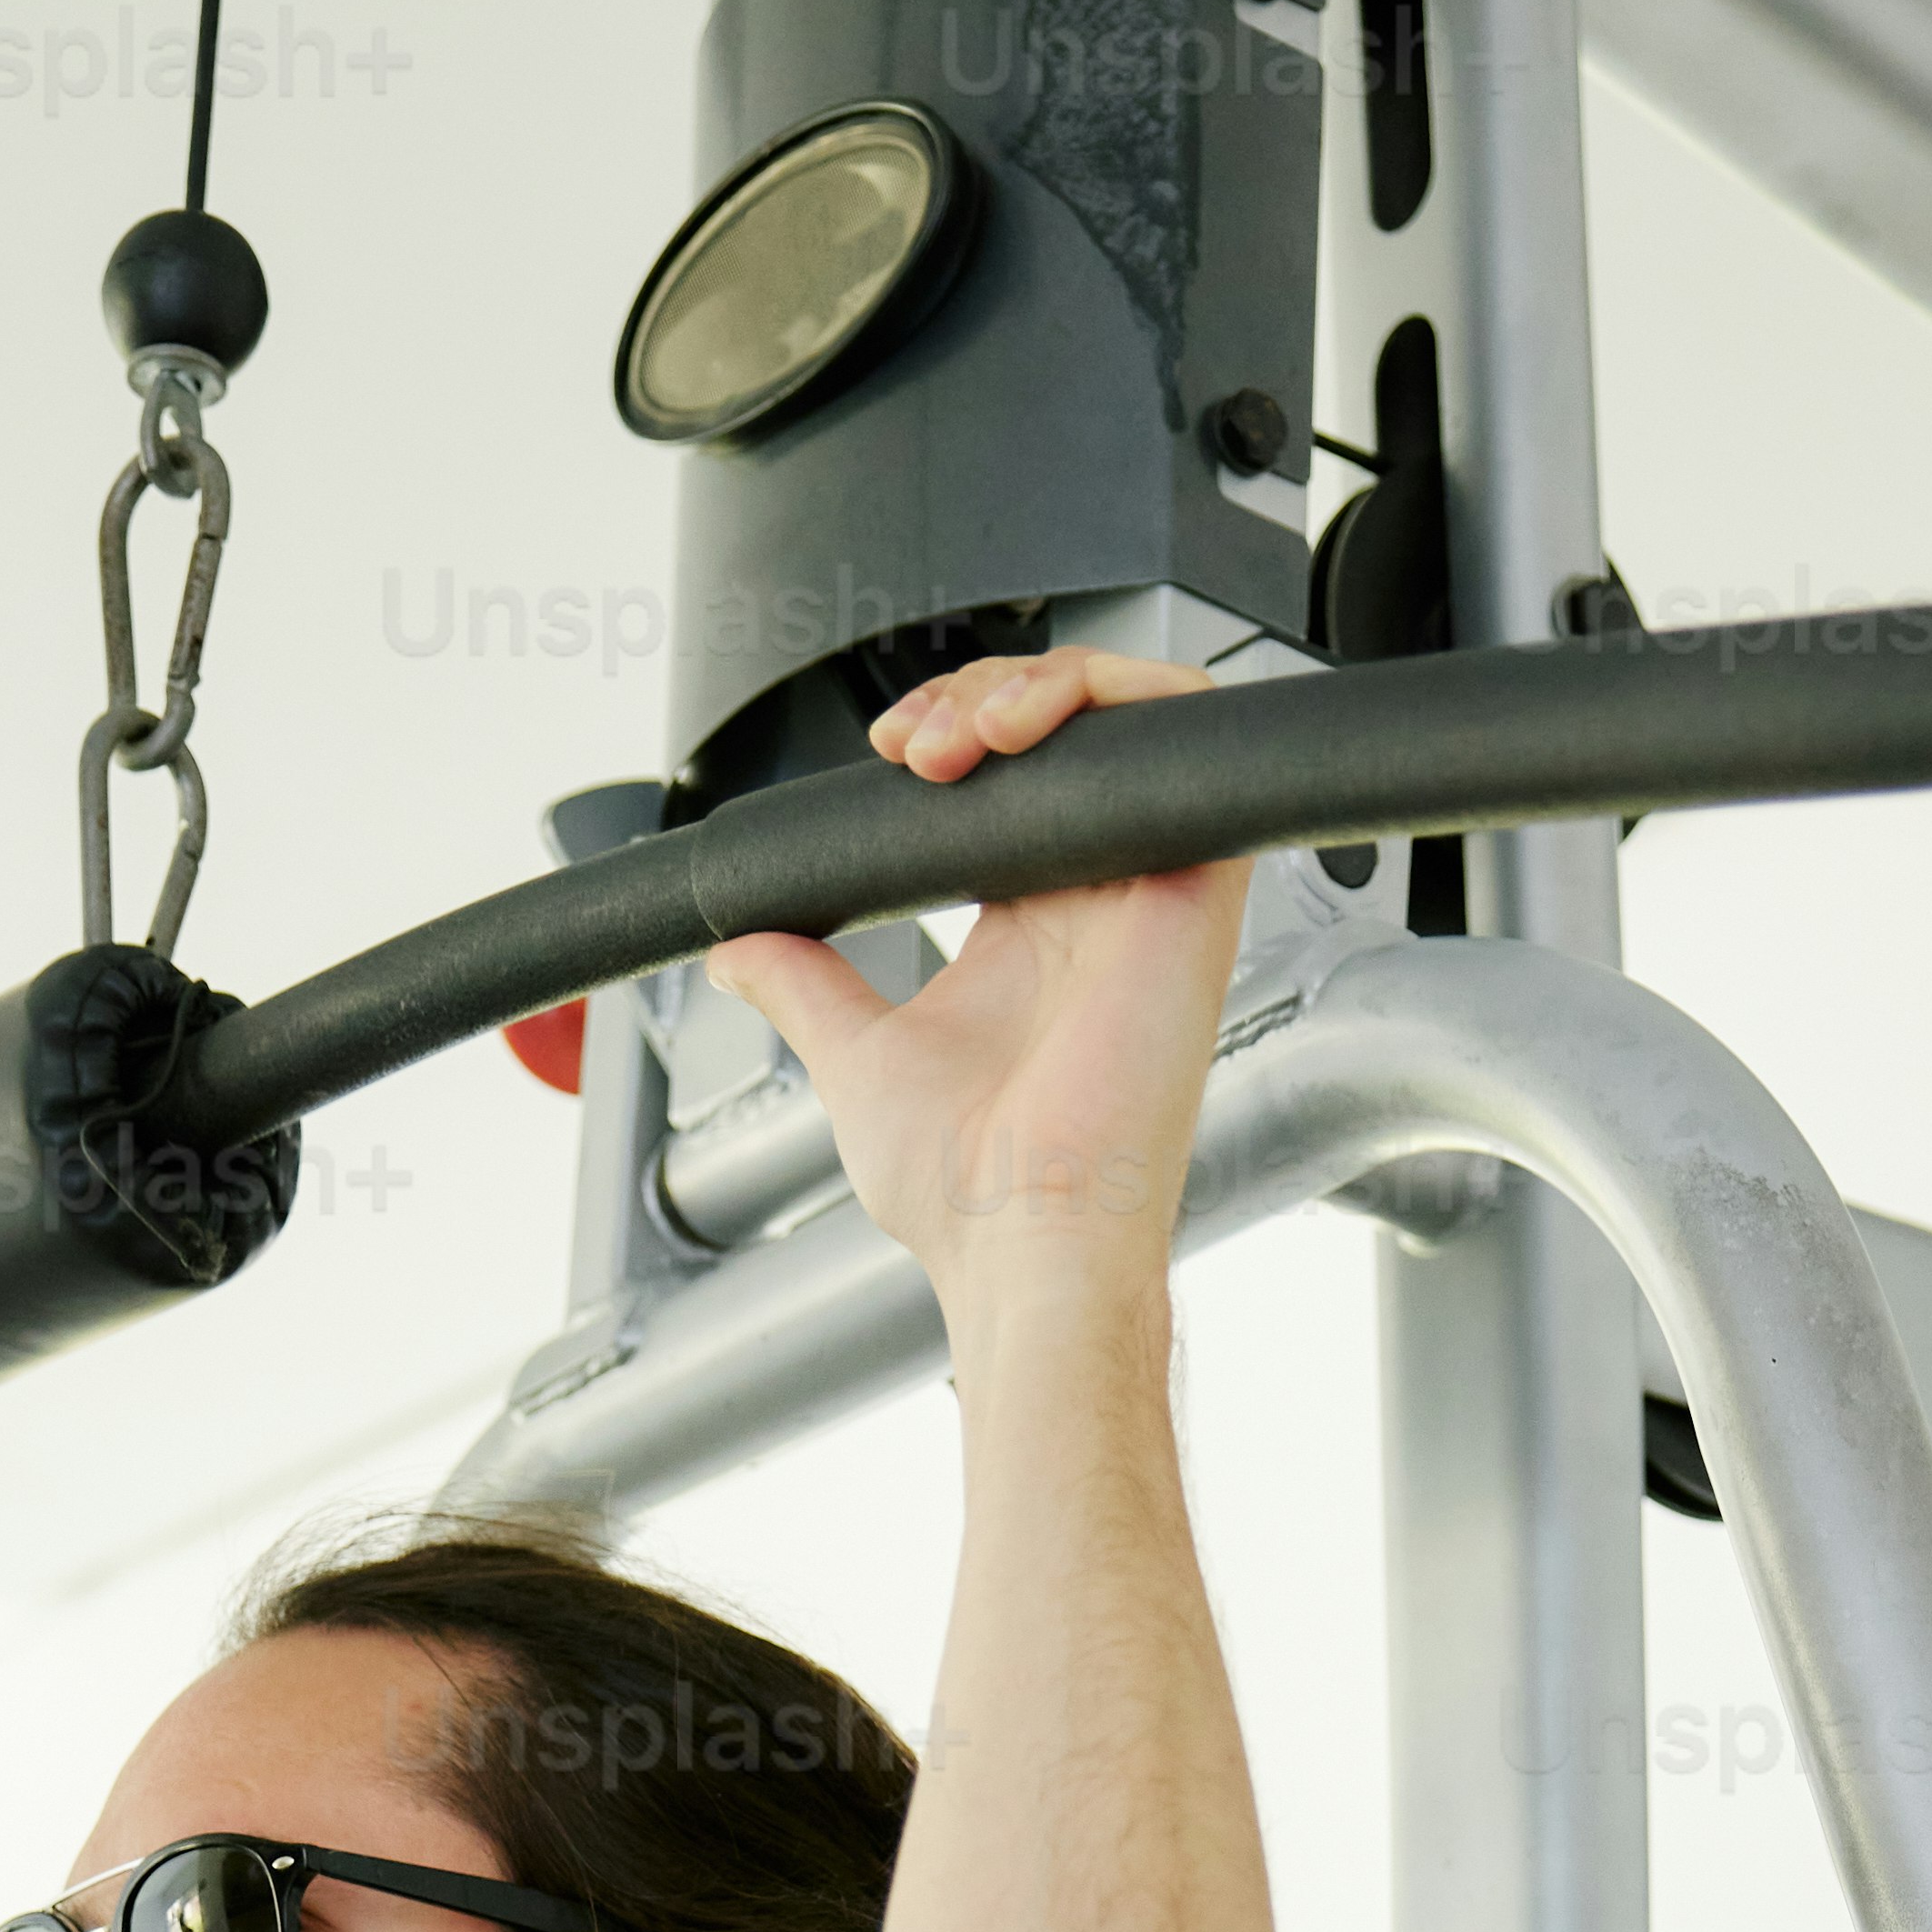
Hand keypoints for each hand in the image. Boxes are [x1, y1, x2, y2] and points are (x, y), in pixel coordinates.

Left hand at [706, 648, 1248, 1336]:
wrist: (1023, 1244)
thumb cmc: (967, 1196)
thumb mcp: (856, 1062)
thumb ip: (804, 988)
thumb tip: (738, 951)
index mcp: (1032, 933)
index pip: (1012, 781)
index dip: (953, 733)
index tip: (887, 758)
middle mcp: (1099, 903)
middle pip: (1064, 732)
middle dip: (975, 699)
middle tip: (911, 749)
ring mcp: (1150, 887)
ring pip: (1121, 716)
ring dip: (1028, 687)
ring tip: (953, 739)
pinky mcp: (1193, 885)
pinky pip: (1184, 733)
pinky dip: (1107, 695)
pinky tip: (1017, 729)